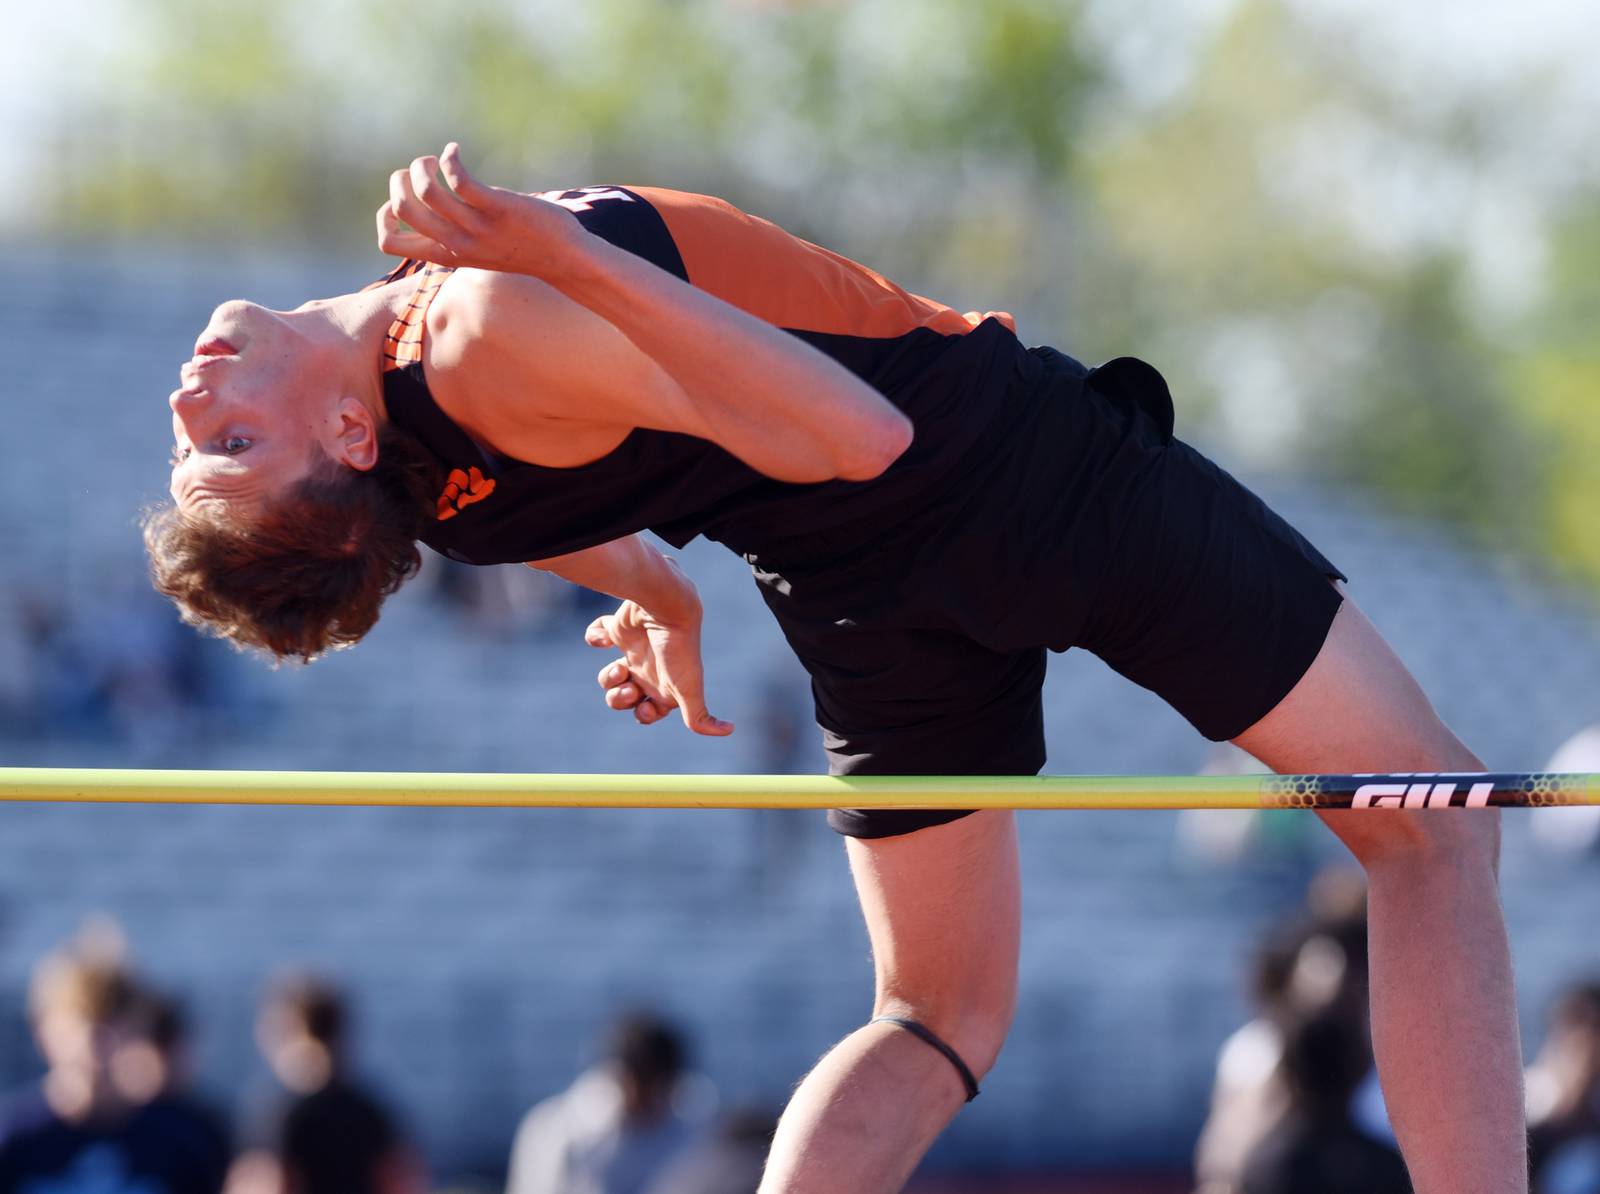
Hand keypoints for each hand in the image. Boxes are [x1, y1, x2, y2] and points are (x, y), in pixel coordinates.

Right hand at [375, 142, 591, 277]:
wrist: (564, 260)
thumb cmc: (520, 250)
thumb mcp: (477, 252)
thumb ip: (451, 237)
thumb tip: (429, 212)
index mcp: (446, 255)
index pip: (389, 244)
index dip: (384, 216)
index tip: (399, 200)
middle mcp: (457, 243)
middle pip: (402, 210)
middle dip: (399, 181)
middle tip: (418, 170)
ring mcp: (478, 227)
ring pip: (427, 192)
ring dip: (422, 165)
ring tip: (436, 159)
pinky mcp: (499, 208)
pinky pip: (460, 179)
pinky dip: (450, 158)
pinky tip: (456, 151)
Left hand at [587, 600, 733, 736]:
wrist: (668, 608)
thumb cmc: (678, 652)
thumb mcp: (688, 690)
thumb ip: (699, 716)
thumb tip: (730, 731)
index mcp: (664, 686)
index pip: (648, 712)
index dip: (643, 715)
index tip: (645, 706)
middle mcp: (649, 669)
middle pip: (625, 697)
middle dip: (620, 699)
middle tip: (629, 686)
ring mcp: (633, 649)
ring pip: (609, 675)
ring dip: (608, 677)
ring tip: (619, 668)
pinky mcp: (619, 629)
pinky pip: (597, 636)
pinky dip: (595, 638)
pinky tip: (605, 640)